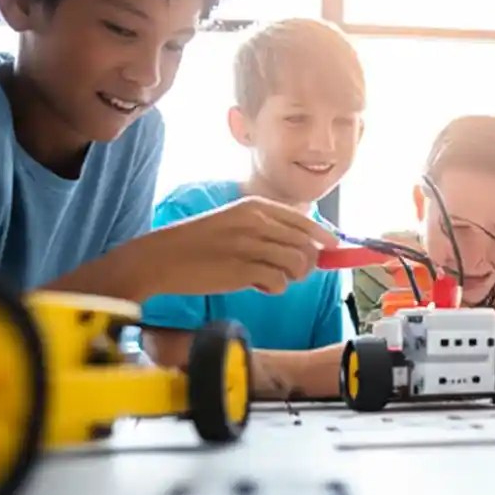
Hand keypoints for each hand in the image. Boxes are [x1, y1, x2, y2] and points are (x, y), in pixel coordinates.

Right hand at [131, 196, 338, 296]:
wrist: (161, 257)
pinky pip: (278, 282)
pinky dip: (273, 288)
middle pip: (305, 243)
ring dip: (291, 277)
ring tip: (271, 279)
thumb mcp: (233, 222)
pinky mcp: (243, 270)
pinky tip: (256, 286)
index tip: (333, 246)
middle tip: (293, 272)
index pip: (302, 220)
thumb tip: (305, 246)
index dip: (322, 235)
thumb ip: (266, 229)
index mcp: (254, 206)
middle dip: (307, 262)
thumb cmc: (198, 243)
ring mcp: (250, 245)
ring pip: (297, 263)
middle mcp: (256, 222)